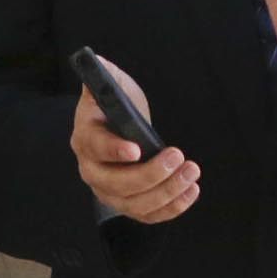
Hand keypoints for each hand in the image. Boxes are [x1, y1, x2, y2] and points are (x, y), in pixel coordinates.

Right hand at [70, 58, 197, 223]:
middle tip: (178, 156)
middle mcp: (92, 170)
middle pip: (116, 183)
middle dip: (151, 175)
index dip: (114, 151)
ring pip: (134, 204)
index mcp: (85, 138)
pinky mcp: (128, 204)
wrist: (117, 129)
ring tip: (192, 173)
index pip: (95, 147)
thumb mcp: (111, 86)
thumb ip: (105, 76)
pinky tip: (191, 191)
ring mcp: (109, 191)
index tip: (137, 150)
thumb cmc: (115, 107)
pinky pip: (148, 215)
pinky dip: (172, 208)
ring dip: (167, 192)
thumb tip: (98, 62)